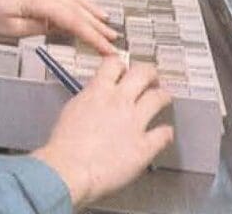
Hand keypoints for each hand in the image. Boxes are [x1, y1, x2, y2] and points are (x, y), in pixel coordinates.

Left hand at [0, 0, 118, 55]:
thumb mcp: (6, 27)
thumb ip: (35, 27)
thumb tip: (56, 27)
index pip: (71, 18)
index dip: (91, 34)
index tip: (107, 48)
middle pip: (74, 6)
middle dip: (95, 23)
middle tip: (114, 38)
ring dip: (89, 7)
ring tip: (106, 19)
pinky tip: (80, 2)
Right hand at [31, 57, 174, 205]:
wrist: (70, 169)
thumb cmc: (65, 146)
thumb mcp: (71, 110)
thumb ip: (88, 99)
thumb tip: (94, 98)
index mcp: (98, 92)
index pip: (115, 63)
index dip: (122, 64)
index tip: (125, 68)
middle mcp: (119, 102)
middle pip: (143, 73)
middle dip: (149, 73)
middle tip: (151, 78)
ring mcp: (134, 123)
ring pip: (158, 98)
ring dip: (163, 97)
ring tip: (165, 98)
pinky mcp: (144, 146)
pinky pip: (164, 134)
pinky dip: (166, 133)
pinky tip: (166, 133)